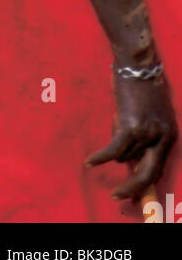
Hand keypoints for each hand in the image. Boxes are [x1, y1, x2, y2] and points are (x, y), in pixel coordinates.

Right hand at [86, 70, 176, 199]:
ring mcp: (147, 133)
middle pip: (148, 174)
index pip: (159, 168)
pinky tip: (91, 162)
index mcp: (170, 135)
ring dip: (115, 149)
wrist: (137, 63)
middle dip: (132, 189)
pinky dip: (101, 158)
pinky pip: (114, 150)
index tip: (133, 192)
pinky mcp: (131, 127)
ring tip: (111, 130)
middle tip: (118, 196)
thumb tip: (130, 160)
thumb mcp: (151, 115)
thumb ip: (145, 137)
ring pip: (125, 155)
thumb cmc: (141, 85)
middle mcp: (162, 137)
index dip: (145, 183)